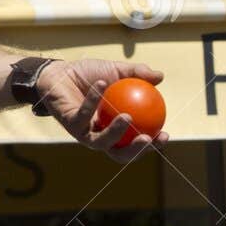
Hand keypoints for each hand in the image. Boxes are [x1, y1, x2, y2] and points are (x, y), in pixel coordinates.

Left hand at [36, 59, 169, 160]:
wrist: (59, 72)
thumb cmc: (89, 75)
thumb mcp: (117, 71)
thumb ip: (138, 74)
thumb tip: (160, 77)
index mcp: (114, 130)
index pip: (135, 143)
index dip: (151, 146)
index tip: (165, 135)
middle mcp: (99, 136)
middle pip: (120, 154)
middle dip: (136, 151)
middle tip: (148, 137)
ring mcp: (83, 132)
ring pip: (101, 142)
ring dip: (115, 132)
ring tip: (127, 117)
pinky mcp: (69, 123)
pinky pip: (84, 114)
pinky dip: (94, 99)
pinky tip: (103, 84)